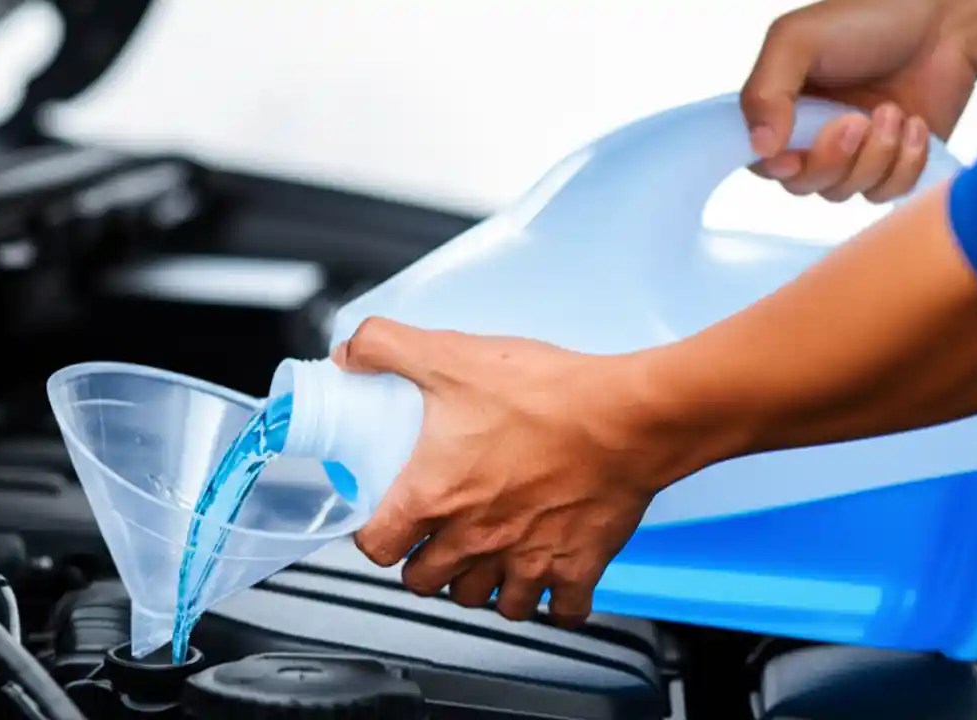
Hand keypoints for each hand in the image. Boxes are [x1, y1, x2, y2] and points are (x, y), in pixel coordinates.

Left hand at [333, 319, 712, 624]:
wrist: (626, 415)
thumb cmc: (545, 394)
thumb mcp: (448, 356)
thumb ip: (386, 348)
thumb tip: (350, 353)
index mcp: (435, 497)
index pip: (378, 548)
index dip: (376, 537)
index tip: (387, 524)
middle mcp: (475, 540)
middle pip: (425, 583)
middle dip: (423, 564)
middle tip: (433, 540)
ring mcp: (526, 561)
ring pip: (483, 602)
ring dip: (477, 585)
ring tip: (482, 560)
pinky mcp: (576, 567)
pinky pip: (556, 612)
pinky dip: (548, 604)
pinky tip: (545, 582)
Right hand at [742, 0, 976, 201]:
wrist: (946, 23)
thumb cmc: (870, 19)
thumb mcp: (797, 40)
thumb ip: (764, 92)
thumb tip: (760, 149)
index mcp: (780, 109)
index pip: (760, 161)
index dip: (776, 166)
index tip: (794, 155)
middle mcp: (811, 136)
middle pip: (800, 184)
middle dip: (831, 159)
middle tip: (857, 120)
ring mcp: (852, 154)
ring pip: (843, 192)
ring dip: (874, 155)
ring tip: (894, 111)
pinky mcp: (892, 166)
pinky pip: (886, 193)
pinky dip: (905, 164)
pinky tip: (915, 126)